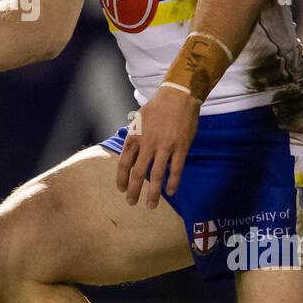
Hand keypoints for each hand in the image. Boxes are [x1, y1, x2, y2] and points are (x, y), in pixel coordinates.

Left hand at [116, 86, 199, 208]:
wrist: (179, 96)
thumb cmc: (157, 107)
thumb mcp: (138, 120)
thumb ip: (134, 138)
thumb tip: (130, 155)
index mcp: (135, 136)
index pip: (124, 163)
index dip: (121, 178)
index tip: (121, 189)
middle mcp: (148, 143)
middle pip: (138, 173)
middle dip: (133, 191)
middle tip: (131, 203)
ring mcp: (165, 147)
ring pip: (156, 176)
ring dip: (153, 193)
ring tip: (150, 205)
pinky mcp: (181, 148)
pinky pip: (176, 170)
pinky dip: (173, 183)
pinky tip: (170, 192)